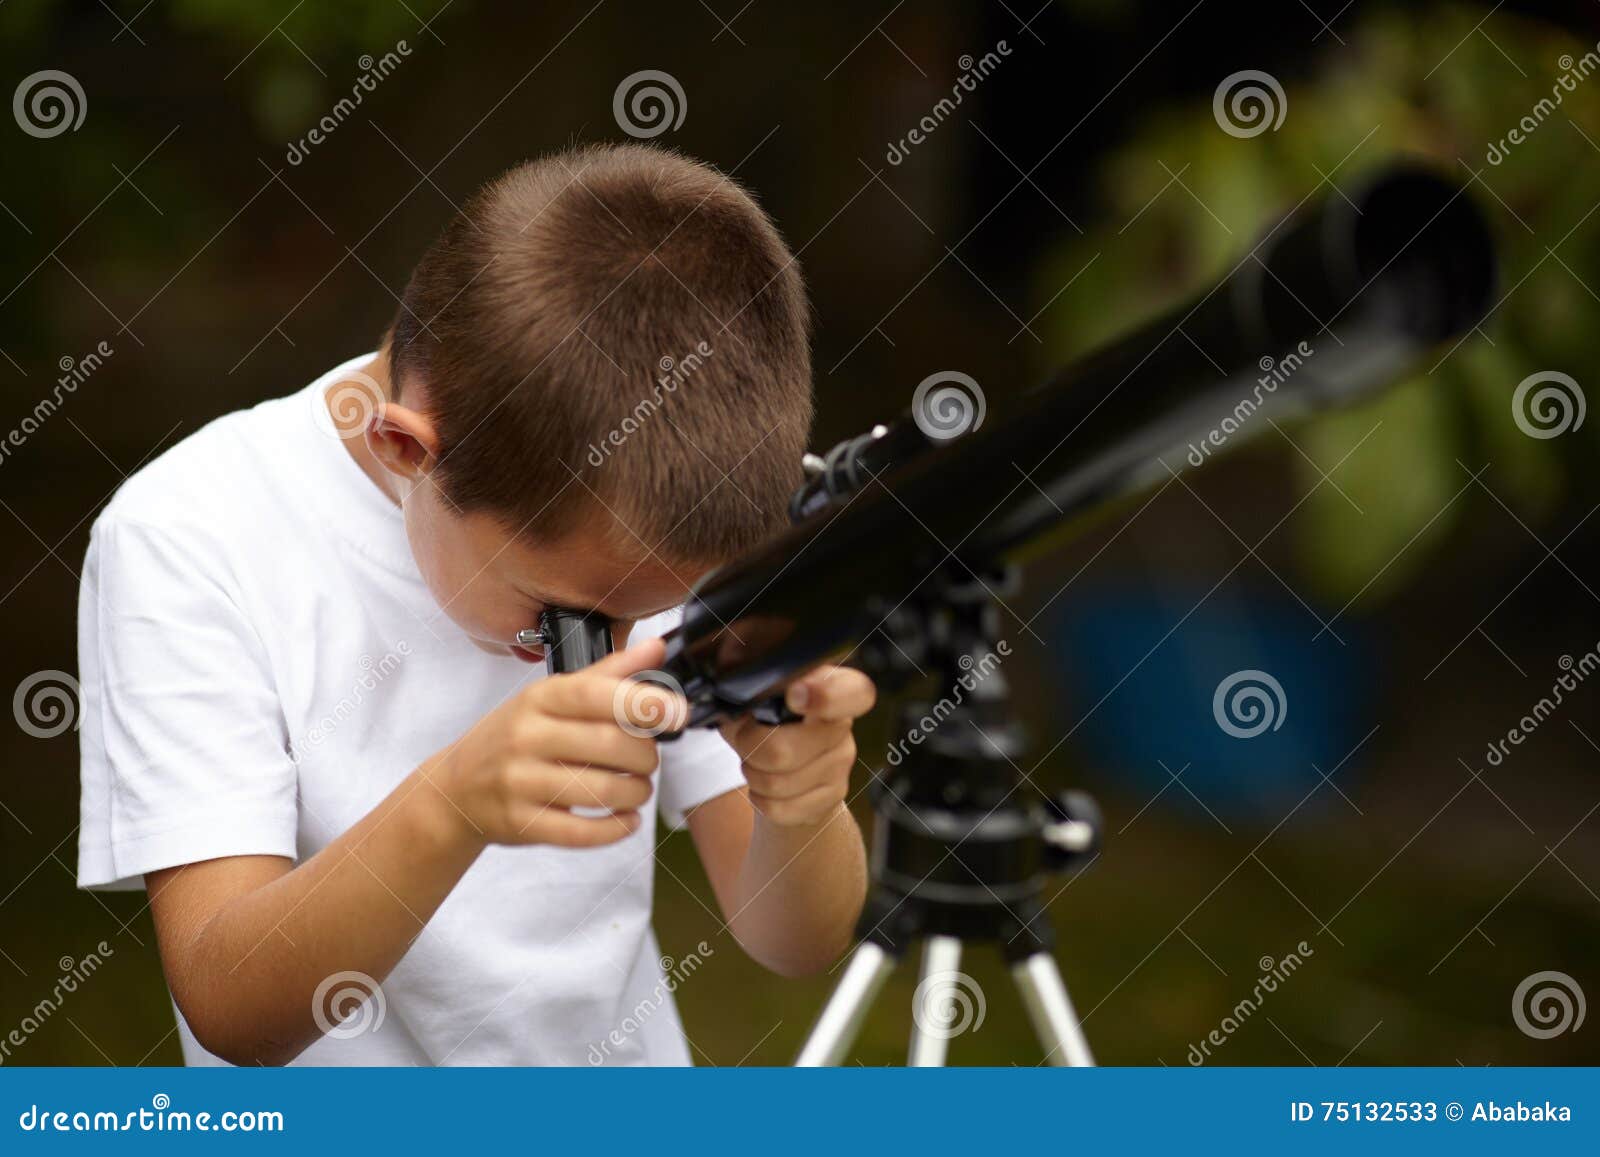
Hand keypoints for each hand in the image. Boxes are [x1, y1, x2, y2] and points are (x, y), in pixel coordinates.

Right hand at [428, 639, 682, 847]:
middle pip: (607, 745)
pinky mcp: (522, 823)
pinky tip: (626, 820)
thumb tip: (657, 646)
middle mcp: (526, 737)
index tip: (677, 713)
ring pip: (599, 791)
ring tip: (638, 789)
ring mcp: (520, 782)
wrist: (455, 790)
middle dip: (645, 756)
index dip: (643, 702)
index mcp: (538, 699)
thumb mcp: (549, 697)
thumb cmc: (514, 737)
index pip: (595, 694)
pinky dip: (616, 829)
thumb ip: (607, 673)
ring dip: (636, 793)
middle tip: (648, 760)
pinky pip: (581, 832)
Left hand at [720, 665, 876, 826]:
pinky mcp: (833, 796)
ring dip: (753, 775)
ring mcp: (841, 764)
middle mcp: (842, 725)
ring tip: (757, 763)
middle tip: (747, 741)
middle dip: (749, 750)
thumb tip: (744, 706)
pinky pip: (780, 808)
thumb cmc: (765, 725)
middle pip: (781, 750)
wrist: (784, 767)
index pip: (853, 692)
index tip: (794, 697)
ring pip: (776, 783)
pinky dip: (761, 800)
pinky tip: (767, 787)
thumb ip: (750, 696)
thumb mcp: (752, 702)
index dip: (826, 696)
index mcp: (829, 687)